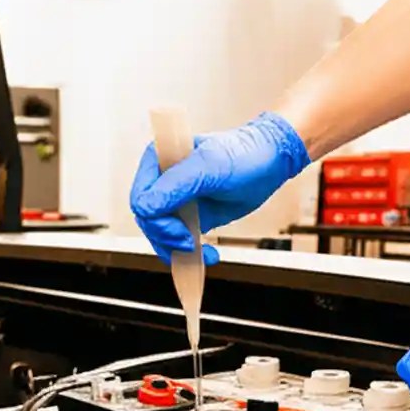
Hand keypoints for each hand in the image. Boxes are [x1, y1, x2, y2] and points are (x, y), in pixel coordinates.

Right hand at [129, 111, 310, 264]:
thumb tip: (144, 208)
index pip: (140, 198)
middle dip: (167, 237)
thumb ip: (175, 186)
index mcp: (158, 160)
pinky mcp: (189, 216)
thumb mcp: (209, 167)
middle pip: (147, 220)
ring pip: (159, 234)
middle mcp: (162, 180)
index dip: (156, 220)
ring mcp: (175, 200)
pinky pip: (177, 240)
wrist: (269, 162)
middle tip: (191, 243)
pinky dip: (188, 253)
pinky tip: (206, 255)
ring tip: (205, 253)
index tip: (181, 231)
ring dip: (177, 249)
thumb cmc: (242, 154)